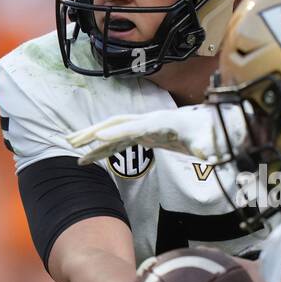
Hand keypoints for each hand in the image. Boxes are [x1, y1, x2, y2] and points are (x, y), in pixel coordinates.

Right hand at [68, 105, 244, 165]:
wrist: (208, 125)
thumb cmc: (207, 132)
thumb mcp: (208, 141)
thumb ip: (206, 147)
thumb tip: (208, 155)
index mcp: (159, 122)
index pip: (133, 127)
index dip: (116, 132)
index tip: (98, 137)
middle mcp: (146, 122)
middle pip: (114, 124)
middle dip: (93, 132)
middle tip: (72, 141)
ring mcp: (141, 129)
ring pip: (111, 132)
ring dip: (91, 140)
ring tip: (72, 149)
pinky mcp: (141, 137)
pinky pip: (117, 143)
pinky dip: (102, 150)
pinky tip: (88, 159)